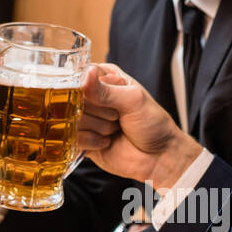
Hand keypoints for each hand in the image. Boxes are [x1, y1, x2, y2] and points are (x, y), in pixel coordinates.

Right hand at [79, 63, 200, 188]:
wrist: (159, 157)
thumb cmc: (152, 123)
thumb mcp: (133, 100)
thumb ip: (105, 90)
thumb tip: (85, 75)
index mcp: (104, 78)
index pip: (80, 75)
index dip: (91, 88)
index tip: (109, 99)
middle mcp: (92, 96)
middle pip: (74, 98)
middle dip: (98, 111)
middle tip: (117, 116)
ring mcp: (85, 118)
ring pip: (73, 118)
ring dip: (98, 127)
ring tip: (115, 129)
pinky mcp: (81, 139)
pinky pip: (73, 136)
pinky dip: (92, 141)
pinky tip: (108, 141)